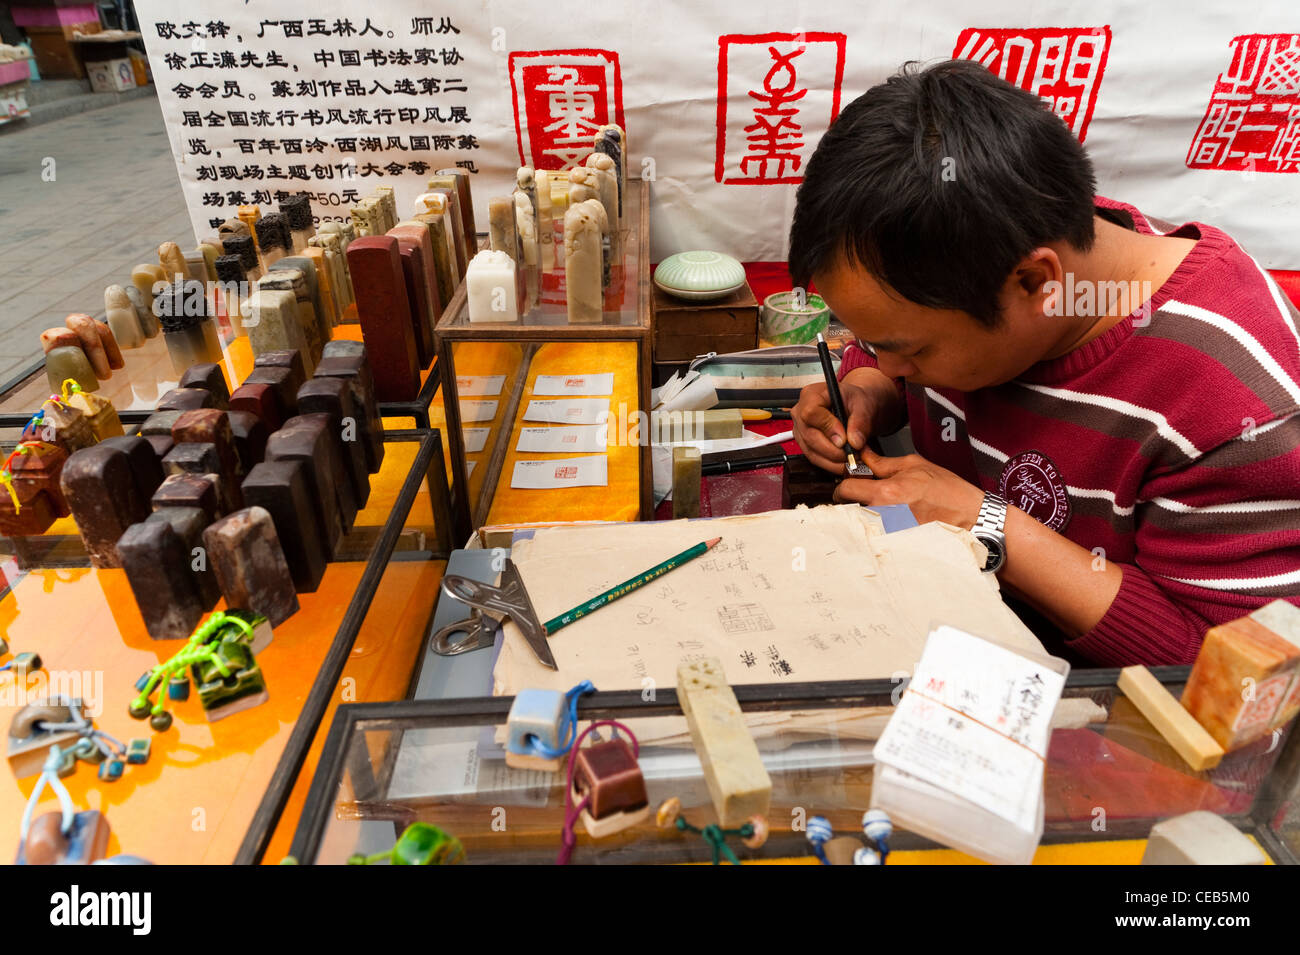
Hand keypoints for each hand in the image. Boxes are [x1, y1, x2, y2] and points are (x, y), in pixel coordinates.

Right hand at [792, 379, 878, 473]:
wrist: (854, 408)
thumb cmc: (855, 401)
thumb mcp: (862, 404)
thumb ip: (860, 421)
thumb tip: (855, 442)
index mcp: (811, 395)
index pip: (811, 413)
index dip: (828, 428)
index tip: (844, 439)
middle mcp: (800, 412)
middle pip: (810, 436)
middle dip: (834, 450)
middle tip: (853, 453)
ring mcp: (800, 430)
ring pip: (812, 452)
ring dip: (834, 460)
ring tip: (852, 458)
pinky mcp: (804, 444)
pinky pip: (815, 458)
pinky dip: (831, 464)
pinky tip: (844, 462)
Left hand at [832, 448, 984, 527]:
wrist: (970, 517)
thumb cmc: (947, 491)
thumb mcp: (915, 466)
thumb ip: (883, 463)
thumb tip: (864, 455)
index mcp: (887, 493)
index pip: (845, 490)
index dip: (844, 485)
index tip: (851, 484)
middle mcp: (884, 516)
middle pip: (849, 509)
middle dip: (854, 501)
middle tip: (868, 496)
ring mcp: (888, 533)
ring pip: (862, 523)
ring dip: (866, 515)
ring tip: (887, 509)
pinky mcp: (896, 544)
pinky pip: (876, 535)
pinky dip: (879, 528)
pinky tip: (896, 521)